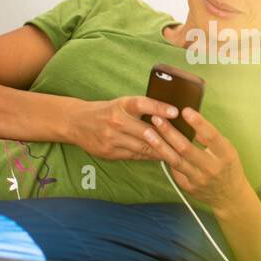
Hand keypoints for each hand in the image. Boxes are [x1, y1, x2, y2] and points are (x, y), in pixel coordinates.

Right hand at [68, 95, 182, 161]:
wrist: (76, 122)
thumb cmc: (105, 111)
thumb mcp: (121, 104)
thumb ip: (141, 108)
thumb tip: (168, 114)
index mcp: (121, 105)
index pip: (142, 104)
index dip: (159, 107)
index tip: (175, 112)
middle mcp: (116, 121)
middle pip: (146, 131)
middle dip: (166, 137)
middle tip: (184, 140)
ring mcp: (112, 138)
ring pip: (142, 147)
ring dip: (160, 150)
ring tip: (176, 152)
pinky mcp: (109, 152)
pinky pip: (134, 155)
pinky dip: (148, 156)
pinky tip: (159, 156)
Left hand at [151, 107, 246, 212]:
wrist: (229, 196)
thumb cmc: (227, 166)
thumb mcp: (226, 150)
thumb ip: (209, 137)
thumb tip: (189, 119)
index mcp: (226, 155)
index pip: (211, 136)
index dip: (198, 123)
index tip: (185, 110)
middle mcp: (212, 168)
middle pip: (186, 148)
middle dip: (170, 132)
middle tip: (157, 118)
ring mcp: (199, 180)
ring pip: (175, 160)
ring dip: (160, 145)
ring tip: (148, 132)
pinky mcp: (188, 187)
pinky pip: (174, 169)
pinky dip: (165, 156)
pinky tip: (153, 146)